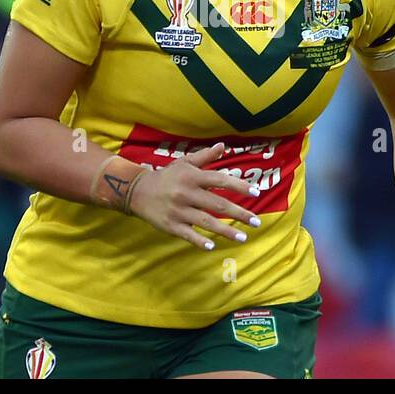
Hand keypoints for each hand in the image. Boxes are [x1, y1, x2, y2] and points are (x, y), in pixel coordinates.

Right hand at [126, 142, 261, 249]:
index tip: (256, 193)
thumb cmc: (167, 176)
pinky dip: (199, 241)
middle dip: (239, 213)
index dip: (239, 186)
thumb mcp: (184, 163)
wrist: (137, 191)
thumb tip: (224, 146)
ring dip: (226, 231)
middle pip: (218, 204)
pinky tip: (212, 247)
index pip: (220, 180)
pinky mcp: (170, 225)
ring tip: (243, 237)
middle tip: (257, 222)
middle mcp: (187, 193)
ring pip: (206, 222)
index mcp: (192, 176)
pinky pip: (188, 234)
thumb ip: (205, 157)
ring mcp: (178, 210)